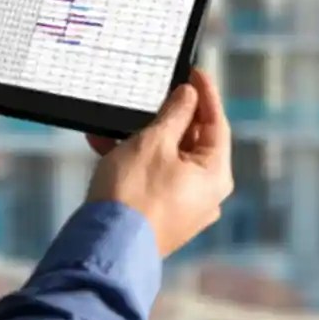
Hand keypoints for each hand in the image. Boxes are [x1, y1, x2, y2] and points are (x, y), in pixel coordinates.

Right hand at [85, 68, 233, 257]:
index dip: (205, 94)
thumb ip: (174, 114)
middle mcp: (204, 194)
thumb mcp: (154, 142)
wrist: (106, 247)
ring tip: (115, 120)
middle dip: (167, 117)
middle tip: (155, 93)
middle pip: (192, 142)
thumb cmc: (134, 195)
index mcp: (215, 175)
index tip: (194, 71)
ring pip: (166, 159)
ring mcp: (182, 208)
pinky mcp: (158, 216)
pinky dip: (131, 160)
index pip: (216, 124)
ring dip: (140, 137)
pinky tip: (102, 144)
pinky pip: (150, 178)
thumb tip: (188, 96)